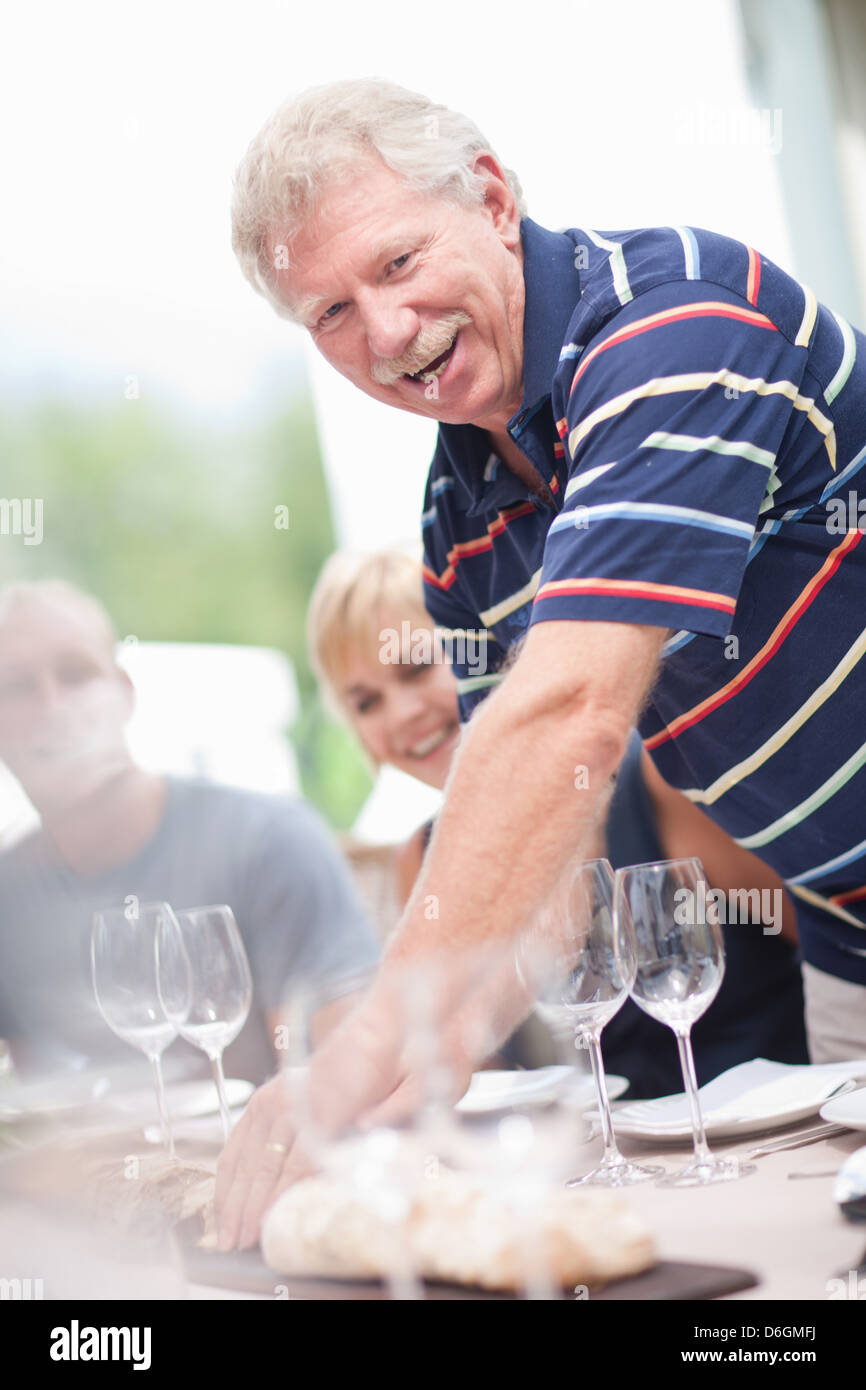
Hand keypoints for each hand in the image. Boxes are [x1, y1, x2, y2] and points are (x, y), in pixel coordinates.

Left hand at [214, 989, 405, 1249]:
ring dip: (251, 1209)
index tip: (222, 1219)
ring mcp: (291, 1110)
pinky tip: (274, 1218)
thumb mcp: (313, 1104)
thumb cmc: (351, 1072)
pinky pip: (292, 1168)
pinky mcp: (315, 1120)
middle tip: (228, 1241)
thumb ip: (298, 1136)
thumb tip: (283, 1178)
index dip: (226, 1190)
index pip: (234, 1153)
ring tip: (245, 1239)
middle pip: (241, 1166)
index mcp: (267, 1100)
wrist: (374, 1038)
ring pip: (260, 1171)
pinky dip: (280, 1197)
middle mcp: (271, 1103)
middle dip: (232, 1209)